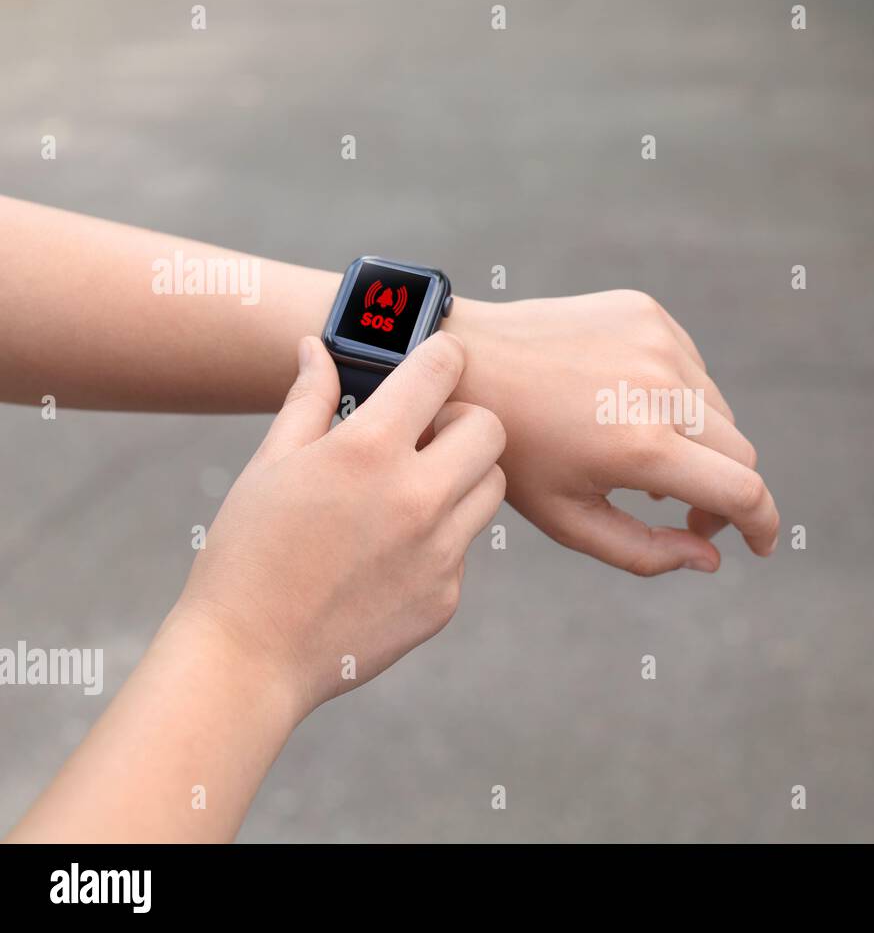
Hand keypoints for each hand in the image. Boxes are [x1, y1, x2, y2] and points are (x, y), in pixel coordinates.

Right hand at [174, 332, 505, 719]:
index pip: (443, 370)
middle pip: (489, 428)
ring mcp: (439, 552)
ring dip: (462, 476)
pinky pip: (464, 548)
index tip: (435, 362)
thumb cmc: (248, 554)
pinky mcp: (445, 597)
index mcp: (369, 452)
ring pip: (490, 487)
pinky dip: (440, 539)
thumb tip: (317, 349)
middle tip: (426, 434)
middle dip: (462, 420)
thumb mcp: (271, 466)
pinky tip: (389, 553)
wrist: (249, 658)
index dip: (441, 356)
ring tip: (410, 491)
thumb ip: (307, 401)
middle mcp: (418, 498)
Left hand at [447, 290, 778, 575]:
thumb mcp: (569, 519)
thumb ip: (645, 552)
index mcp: (643, 446)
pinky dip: (677, 398)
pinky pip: (692, 368)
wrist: (470, 360)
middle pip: (739, 452)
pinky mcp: (649, 313)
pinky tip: (627, 407)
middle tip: (684, 511)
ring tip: (643, 458)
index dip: (763, 525)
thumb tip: (711, 558)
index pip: (742, 490)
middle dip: (725, 491)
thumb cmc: (515, 451)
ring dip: (699, 443)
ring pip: (718, 410)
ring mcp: (659, 342)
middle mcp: (662, 387)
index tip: (760, 545)